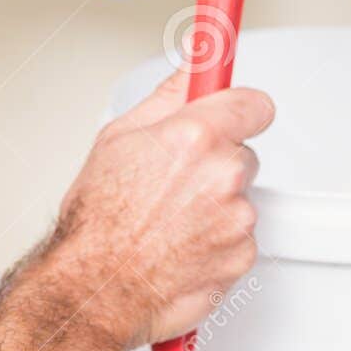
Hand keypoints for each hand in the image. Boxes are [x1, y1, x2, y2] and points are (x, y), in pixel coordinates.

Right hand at [51, 67, 273, 348]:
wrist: (98, 285)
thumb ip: (167, 96)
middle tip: (173, 176)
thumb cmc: (98, 220)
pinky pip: (239, 235)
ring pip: (238, 195)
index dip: (238, 107)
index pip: (252, 102)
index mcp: (194, 137)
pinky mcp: (243, 255)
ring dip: (214, 202)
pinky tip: (179, 241)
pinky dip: (216, 238)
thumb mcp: (118, 138)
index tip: (232, 107)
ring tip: (168, 215)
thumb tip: (189, 65)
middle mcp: (223, 174)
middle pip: (242, 152)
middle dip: (214, 160)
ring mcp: (237, 217)